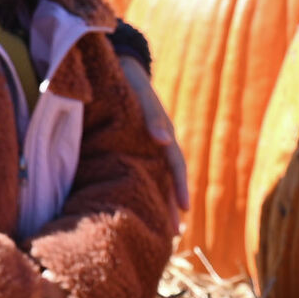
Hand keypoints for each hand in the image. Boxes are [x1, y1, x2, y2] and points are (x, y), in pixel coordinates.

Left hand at [118, 55, 189, 215]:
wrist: (115, 63)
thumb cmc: (127, 78)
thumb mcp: (140, 93)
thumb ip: (151, 114)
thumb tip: (163, 141)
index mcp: (162, 131)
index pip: (174, 164)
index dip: (178, 186)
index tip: (183, 210)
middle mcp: (157, 141)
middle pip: (167, 176)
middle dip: (170, 203)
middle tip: (173, 234)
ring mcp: (144, 144)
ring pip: (154, 176)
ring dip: (157, 200)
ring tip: (160, 229)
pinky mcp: (129, 145)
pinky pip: (139, 170)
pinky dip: (142, 187)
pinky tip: (135, 205)